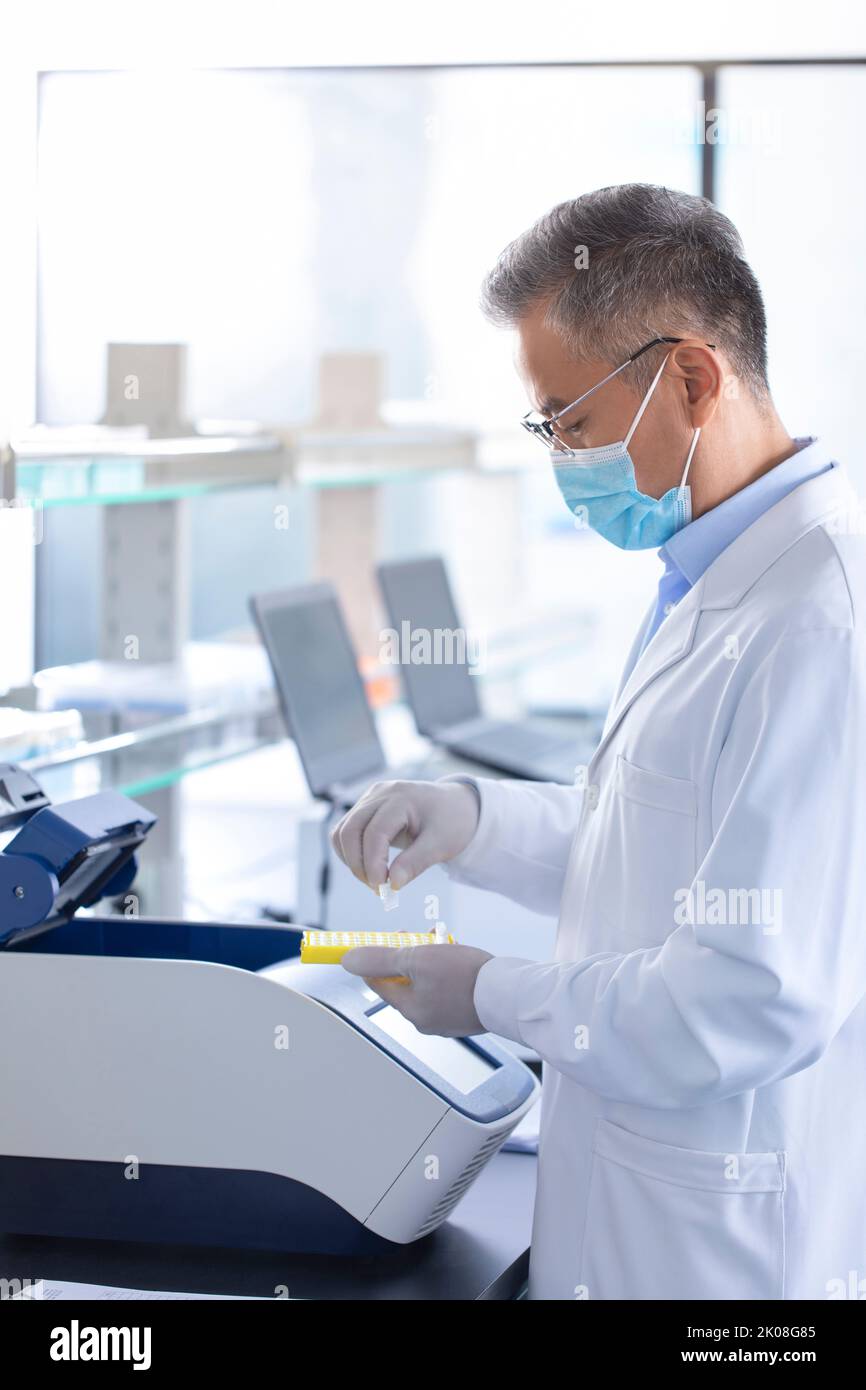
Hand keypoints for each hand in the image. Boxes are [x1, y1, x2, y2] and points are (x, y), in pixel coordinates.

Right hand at [330, 779, 479, 892]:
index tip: (382, 889)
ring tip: (374, 880)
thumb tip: (394, 885)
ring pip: (342, 832)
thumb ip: (416, 863)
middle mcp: (381, 794)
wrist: (456, 804)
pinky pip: (346, 831)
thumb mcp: (441, 845)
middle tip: (377, 889)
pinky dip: (351, 852)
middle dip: (358, 864)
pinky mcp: (366, 807)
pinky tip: (369, 866)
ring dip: (351, 860)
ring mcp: (370, 798)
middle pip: (350, 830)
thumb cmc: (452, 822)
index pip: (375, 832)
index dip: (373, 863)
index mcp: (402, 798)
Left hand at [340, 942, 492, 1035]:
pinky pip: (446, 991)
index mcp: (409, 1009)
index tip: (383, 940)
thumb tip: (348, 960)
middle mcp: (424, 1020)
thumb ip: (380, 959)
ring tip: (443, 943)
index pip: (378, 983)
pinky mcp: (464, 1015)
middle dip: (408, 956)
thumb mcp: (417, 958)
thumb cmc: (466, 977)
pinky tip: (459, 959)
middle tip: (419, 937)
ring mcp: (446, 1020)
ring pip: (426, 985)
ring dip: (429, 961)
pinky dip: (447, 973)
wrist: (511, 994)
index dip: (377, 958)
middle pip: (403, 983)